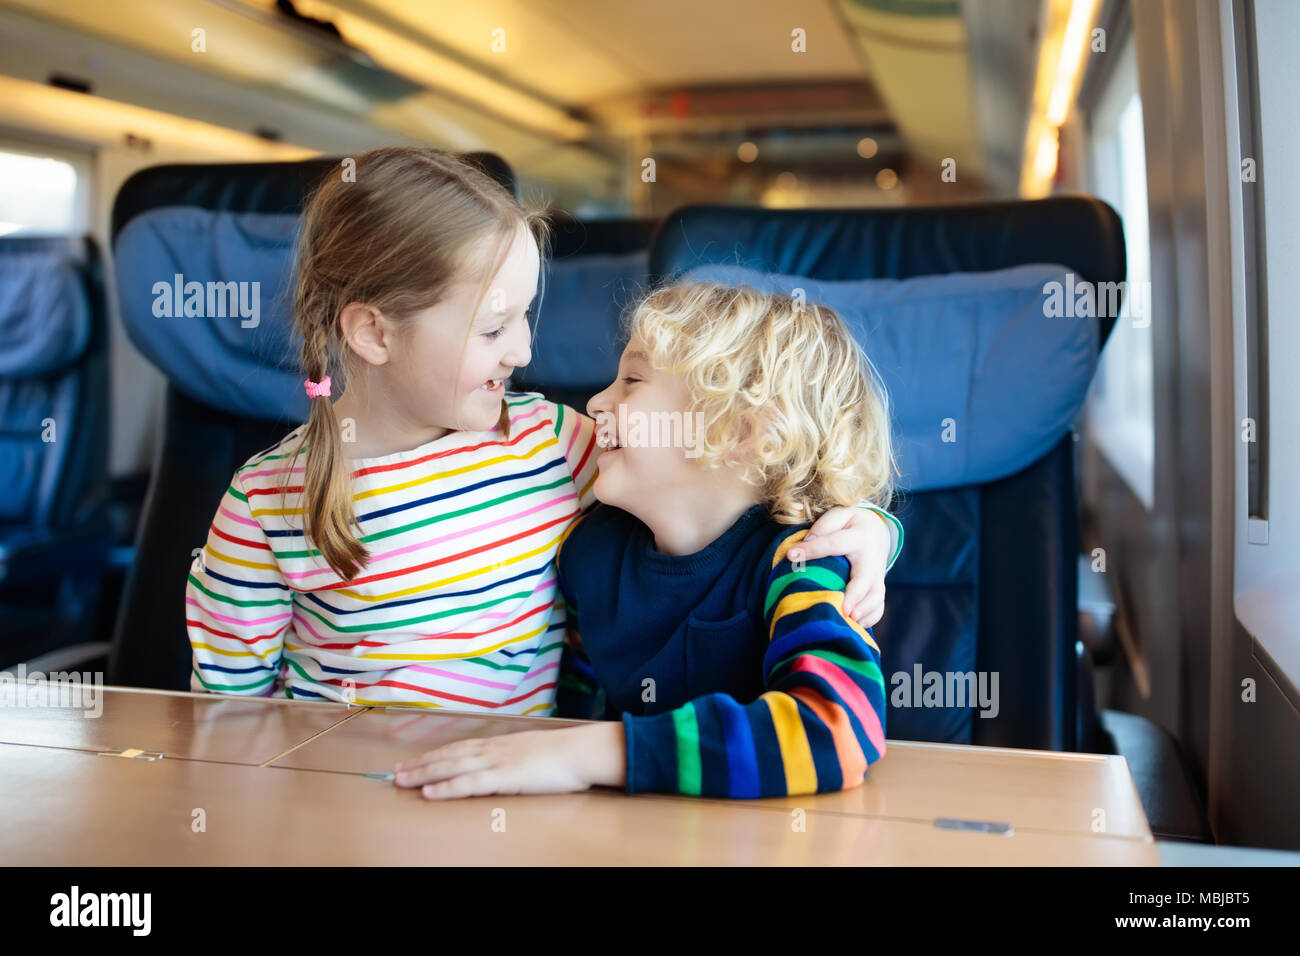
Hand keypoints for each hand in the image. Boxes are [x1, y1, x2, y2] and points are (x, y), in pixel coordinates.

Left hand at [393, 722, 626, 799]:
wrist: (581, 751)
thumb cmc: (562, 755)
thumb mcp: (531, 753)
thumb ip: (513, 759)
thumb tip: (503, 767)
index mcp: (499, 744)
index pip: (458, 748)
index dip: (433, 755)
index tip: (413, 761)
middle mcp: (492, 749)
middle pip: (448, 756)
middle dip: (420, 764)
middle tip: (395, 772)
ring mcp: (497, 762)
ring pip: (452, 767)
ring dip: (425, 774)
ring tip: (402, 780)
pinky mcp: (504, 777)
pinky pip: (469, 783)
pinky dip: (446, 787)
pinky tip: (430, 792)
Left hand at [793, 505, 889, 626]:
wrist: (877, 532)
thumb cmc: (850, 525)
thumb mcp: (840, 515)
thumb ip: (824, 525)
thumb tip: (808, 541)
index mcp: (858, 537)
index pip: (835, 543)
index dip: (813, 549)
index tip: (791, 556)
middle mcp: (871, 558)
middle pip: (866, 578)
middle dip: (855, 594)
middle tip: (843, 609)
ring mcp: (878, 576)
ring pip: (876, 595)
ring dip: (865, 610)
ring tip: (850, 620)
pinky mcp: (878, 587)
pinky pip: (879, 606)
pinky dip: (871, 617)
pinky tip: (857, 626)